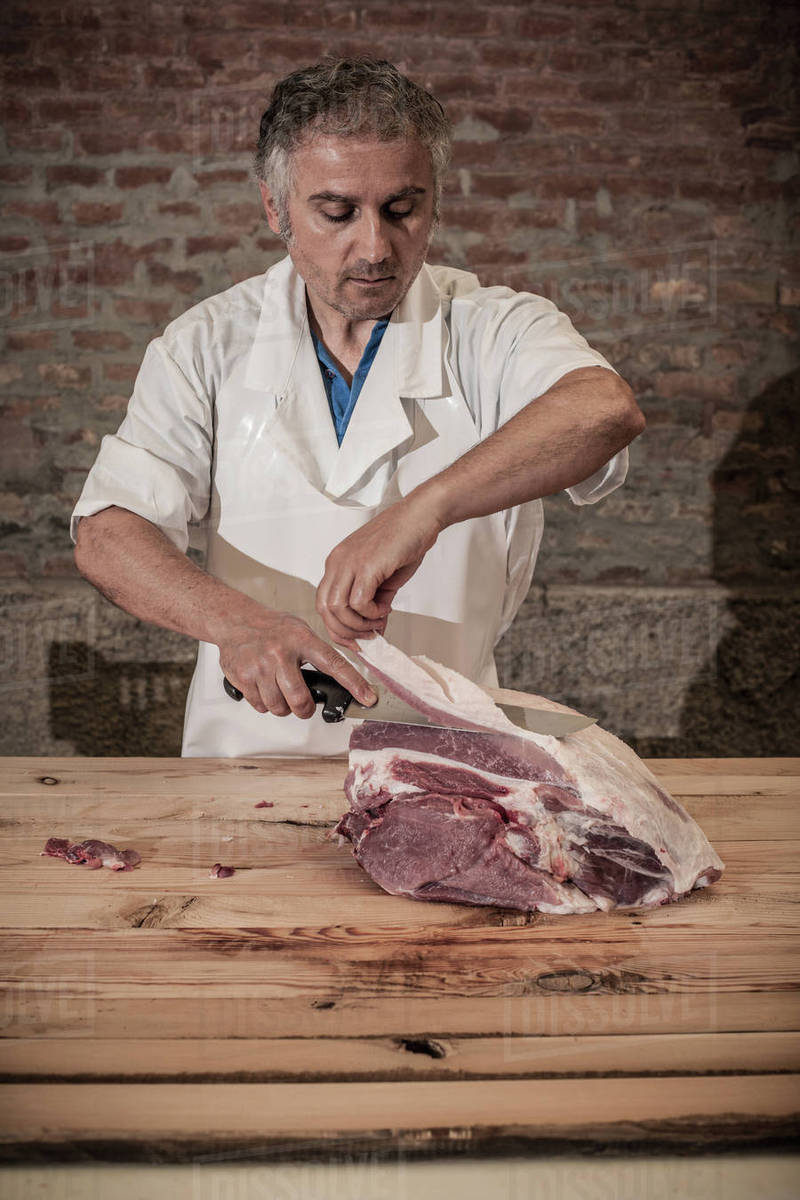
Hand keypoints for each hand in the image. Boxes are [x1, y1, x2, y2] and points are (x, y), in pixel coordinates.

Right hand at [218, 609, 376, 716]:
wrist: (236, 620)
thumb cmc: (272, 628)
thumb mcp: (301, 632)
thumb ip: (318, 653)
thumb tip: (342, 680)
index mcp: (302, 640)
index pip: (335, 664)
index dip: (354, 684)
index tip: (368, 698)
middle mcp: (280, 653)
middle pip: (300, 700)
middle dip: (305, 709)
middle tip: (304, 705)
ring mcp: (259, 666)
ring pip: (278, 707)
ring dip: (283, 707)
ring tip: (280, 691)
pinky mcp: (242, 676)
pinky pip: (259, 706)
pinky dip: (264, 703)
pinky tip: (264, 688)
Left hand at [316, 496, 442, 644]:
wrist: (420, 516)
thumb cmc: (403, 542)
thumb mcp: (383, 579)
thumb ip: (374, 604)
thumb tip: (375, 630)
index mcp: (337, 564)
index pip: (323, 604)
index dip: (337, 627)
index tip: (355, 639)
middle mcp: (337, 562)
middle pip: (324, 609)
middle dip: (345, 631)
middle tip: (368, 634)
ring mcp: (349, 562)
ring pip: (337, 608)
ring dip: (359, 623)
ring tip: (379, 619)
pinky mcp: (366, 565)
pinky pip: (358, 601)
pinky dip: (371, 612)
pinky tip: (386, 606)